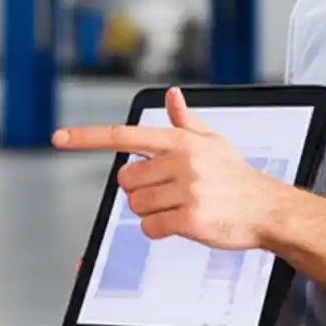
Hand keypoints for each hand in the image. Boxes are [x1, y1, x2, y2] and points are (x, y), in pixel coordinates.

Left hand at [53, 86, 282, 249]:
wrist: (266, 208)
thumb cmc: (235, 176)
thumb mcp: (212, 142)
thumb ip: (185, 121)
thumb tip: (172, 95)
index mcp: (180, 140)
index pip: (125, 134)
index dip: (88, 137)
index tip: (59, 137)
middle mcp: (181, 161)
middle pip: (126, 179)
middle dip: (141, 190)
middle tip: (168, 192)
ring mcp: (186, 189)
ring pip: (136, 205)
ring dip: (152, 211)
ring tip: (180, 206)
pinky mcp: (189, 217)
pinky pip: (150, 228)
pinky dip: (160, 229)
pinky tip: (182, 222)